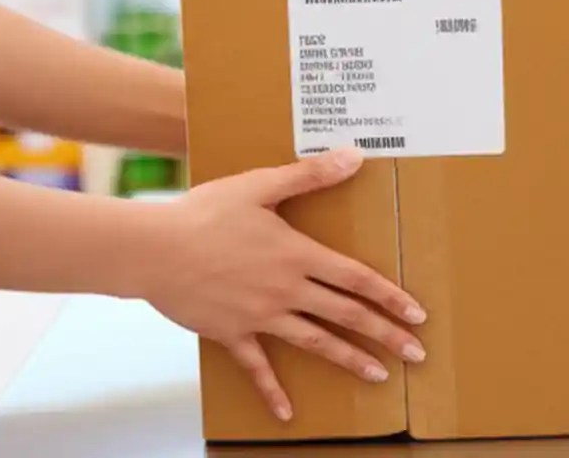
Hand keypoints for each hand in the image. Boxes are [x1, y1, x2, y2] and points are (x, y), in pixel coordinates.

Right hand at [139, 148, 426, 421]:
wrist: (152, 249)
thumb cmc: (204, 212)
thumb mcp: (260, 185)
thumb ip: (310, 174)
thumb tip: (354, 156)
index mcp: (297, 255)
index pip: (356, 279)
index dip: (389, 296)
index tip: (417, 314)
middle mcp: (286, 290)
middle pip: (346, 315)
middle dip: (385, 334)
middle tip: (416, 353)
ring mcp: (260, 316)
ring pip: (315, 342)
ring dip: (350, 360)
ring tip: (379, 375)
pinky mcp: (231, 333)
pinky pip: (257, 367)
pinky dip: (273, 391)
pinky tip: (288, 413)